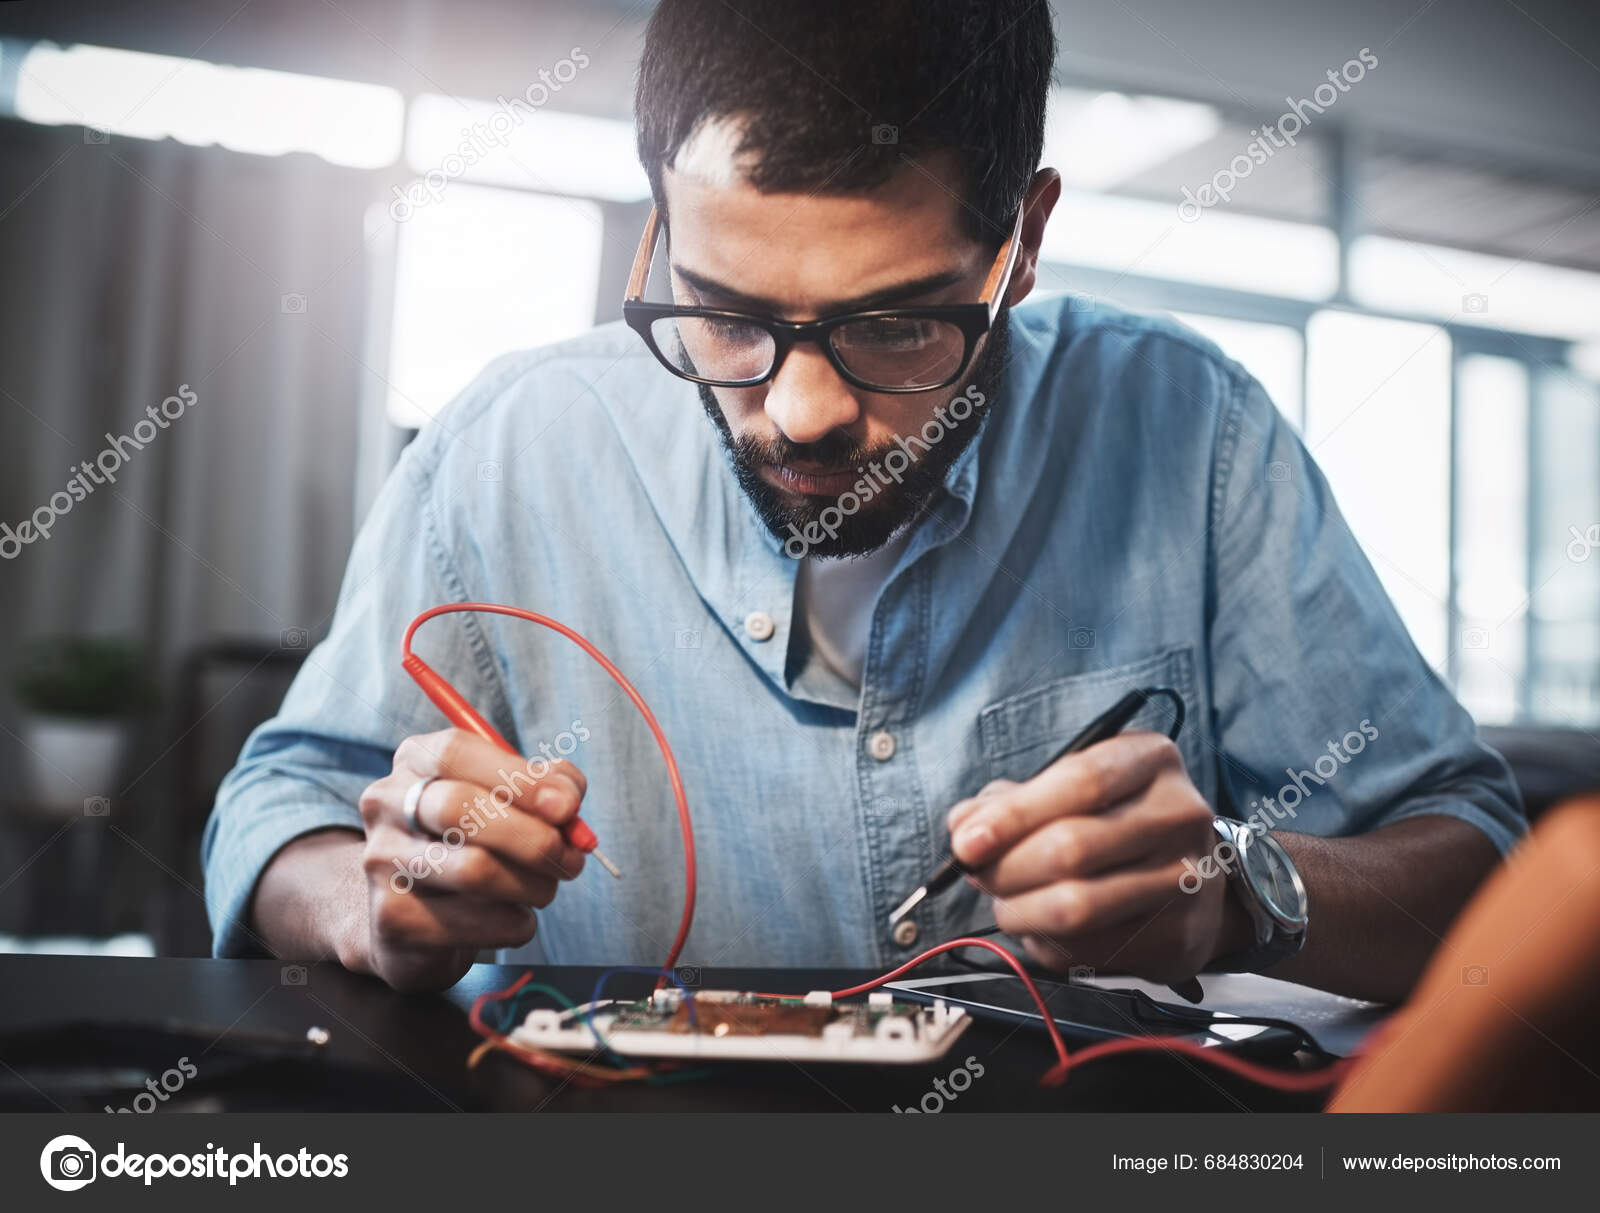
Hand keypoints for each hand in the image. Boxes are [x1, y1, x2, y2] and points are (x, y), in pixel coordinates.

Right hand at [354, 728, 588, 990]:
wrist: (415, 917)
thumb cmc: (474, 842)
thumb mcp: (510, 800)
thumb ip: (548, 788)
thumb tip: (566, 804)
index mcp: (415, 760)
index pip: (456, 753)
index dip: (519, 778)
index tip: (567, 808)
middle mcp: (387, 804)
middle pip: (459, 808)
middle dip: (533, 837)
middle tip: (572, 860)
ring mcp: (382, 862)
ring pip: (473, 870)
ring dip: (533, 885)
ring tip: (546, 889)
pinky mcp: (392, 919)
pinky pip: (475, 923)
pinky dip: (516, 923)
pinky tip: (516, 917)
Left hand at [946, 732, 1241, 983]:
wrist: (1194, 873)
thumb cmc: (1116, 819)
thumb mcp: (1071, 787)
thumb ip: (1011, 800)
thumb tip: (964, 827)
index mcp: (1150, 759)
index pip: (1079, 783)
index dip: (1013, 816)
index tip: (967, 842)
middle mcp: (1179, 814)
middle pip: (1072, 848)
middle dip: (1006, 869)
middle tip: (979, 876)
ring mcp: (1187, 878)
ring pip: (1077, 906)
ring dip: (1020, 912)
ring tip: (1006, 905)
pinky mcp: (1179, 935)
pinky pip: (1091, 949)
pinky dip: (1048, 944)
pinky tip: (1043, 929)